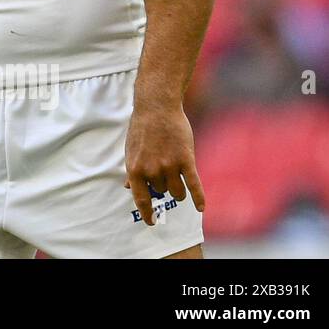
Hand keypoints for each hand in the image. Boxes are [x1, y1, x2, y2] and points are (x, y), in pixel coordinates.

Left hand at [123, 102, 205, 225]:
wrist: (156, 107)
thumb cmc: (143, 128)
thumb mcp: (132, 150)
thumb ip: (132, 170)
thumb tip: (128, 187)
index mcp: (134, 169)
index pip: (141, 199)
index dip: (147, 212)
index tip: (152, 222)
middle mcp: (151, 171)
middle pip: (162, 192)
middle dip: (164, 184)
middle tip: (164, 166)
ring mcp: (169, 166)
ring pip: (177, 191)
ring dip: (178, 188)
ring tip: (177, 174)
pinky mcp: (186, 160)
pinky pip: (193, 185)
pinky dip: (198, 198)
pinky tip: (200, 208)